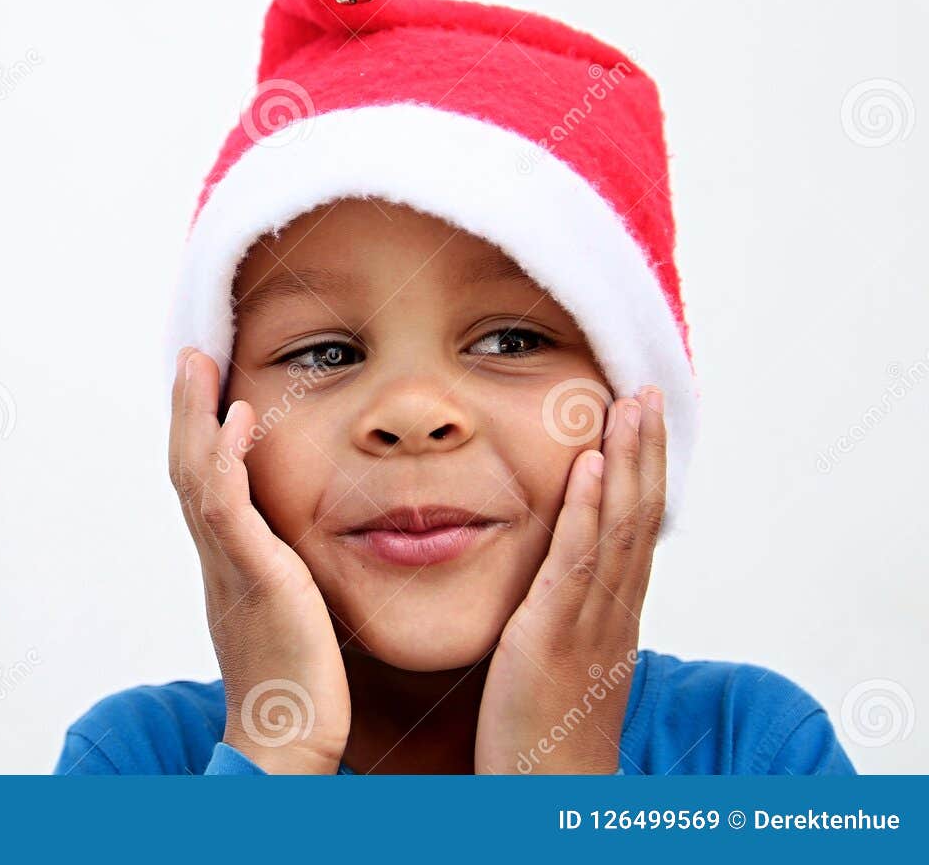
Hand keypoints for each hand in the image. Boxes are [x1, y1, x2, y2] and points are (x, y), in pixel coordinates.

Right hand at [169, 347, 350, 773]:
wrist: (286, 739)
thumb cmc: (296, 685)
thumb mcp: (287, 612)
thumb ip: (283, 576)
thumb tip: (294, 555)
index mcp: (227, 564)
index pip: (202, 484)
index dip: (196, 433)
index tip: (200, 387)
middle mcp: (218, 559)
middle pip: (187, 469)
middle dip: (185, 411)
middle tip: (188, 358)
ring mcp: (231, 567)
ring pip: (197, 477)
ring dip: (194, 417)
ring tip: (198, 367)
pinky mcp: (256, 578)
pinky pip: (228, 509)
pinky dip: (226, 459)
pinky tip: (236, 420)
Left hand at [474, 386, 666, 774]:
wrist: (549, 797)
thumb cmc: (543, 738)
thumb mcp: (560, 665)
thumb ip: (560, 620)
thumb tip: (551, 585)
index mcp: (613, 618)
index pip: (636, 531)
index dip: (643, 475)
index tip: (643, 423)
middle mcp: (612, 613)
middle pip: (638, 517)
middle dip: (645, 452)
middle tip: (645, 391)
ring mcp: (588, 623)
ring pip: (617, 528)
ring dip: (625, 461)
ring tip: (627, 405)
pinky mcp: (552, 635)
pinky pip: (574, 562)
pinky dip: (585, 510)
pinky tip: (588, 466)